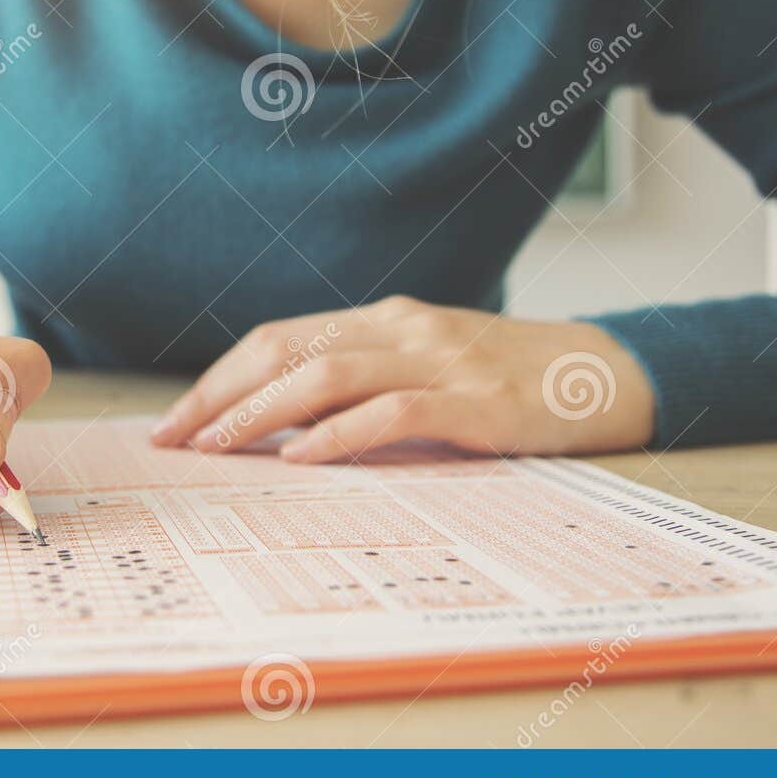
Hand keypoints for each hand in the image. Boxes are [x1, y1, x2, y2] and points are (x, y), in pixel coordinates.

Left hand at [151, 296, 654, 461]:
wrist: (605, 374)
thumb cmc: (503, 382)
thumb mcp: (425, 368)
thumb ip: (362, 382)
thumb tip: (275, 424)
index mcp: (381, 321)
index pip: (278, 339)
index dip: (220, 378)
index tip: (175, 421)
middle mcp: (401, 329)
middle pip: (286, 350)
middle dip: (219, 395)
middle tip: (171, 439)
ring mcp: (440, 361)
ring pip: (327, 374)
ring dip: (260, 413)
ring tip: (215, 447)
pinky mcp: (475, 403)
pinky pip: (393, 412)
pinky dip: (339, 433)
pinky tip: (300, 456)